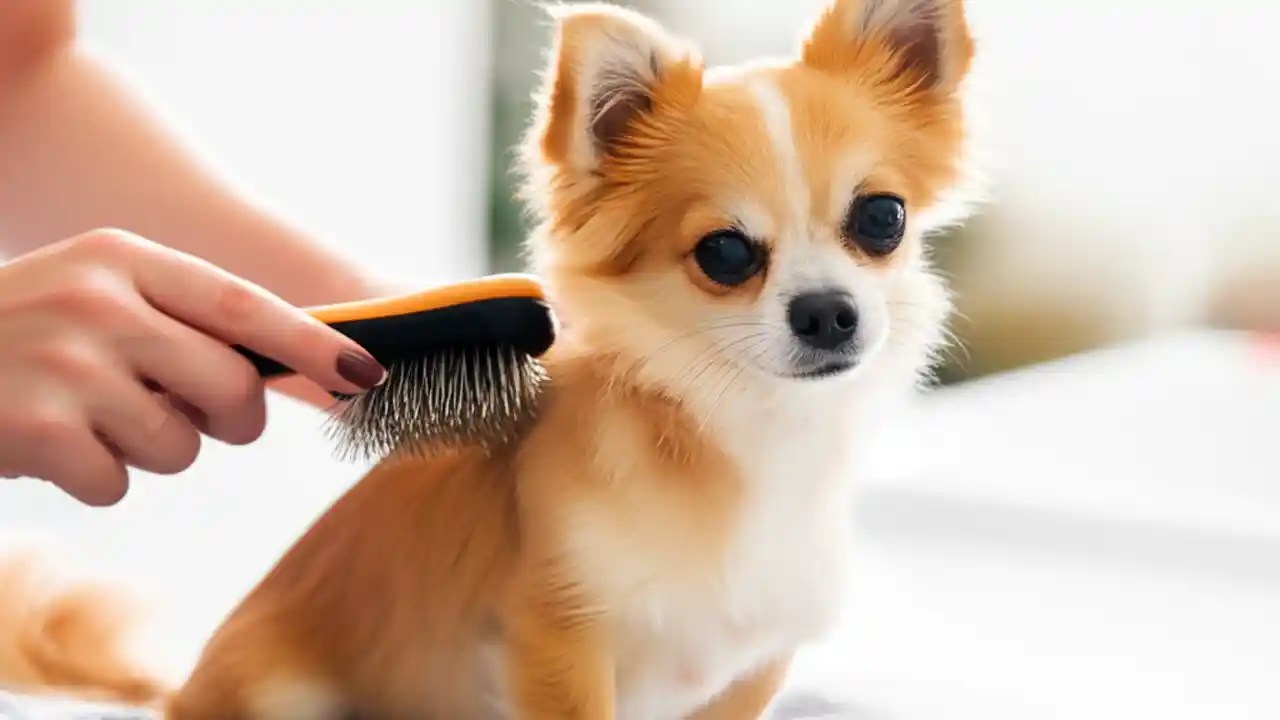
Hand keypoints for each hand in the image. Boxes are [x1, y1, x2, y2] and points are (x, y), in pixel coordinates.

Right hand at [0, 228, 385, 504]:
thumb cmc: (21, 337)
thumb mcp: (96, 296)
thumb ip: (182, 321)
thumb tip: (290, 371)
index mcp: (124, 258)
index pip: (247, 307)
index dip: (314, 348)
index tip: (368, 375)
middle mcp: (99, 301)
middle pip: (232, 390)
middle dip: (227, 420)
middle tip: (177, 410)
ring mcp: (63, 364)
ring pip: (182, 447)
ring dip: (149, 450)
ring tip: (85, 416)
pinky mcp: (33, 429)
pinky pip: (119, 483)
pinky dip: (94, 479)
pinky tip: (48, 445)